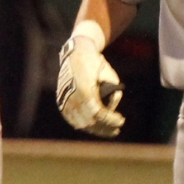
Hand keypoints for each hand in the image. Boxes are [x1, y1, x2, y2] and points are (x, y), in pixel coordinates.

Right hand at [56, 23, 124, 137]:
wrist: (76, 53)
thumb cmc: (96, 65)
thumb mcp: (111, 78)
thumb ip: (113, 97)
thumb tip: (110, 112)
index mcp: (85, 90)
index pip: (99, 114)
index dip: (111, 120)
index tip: (121, 121)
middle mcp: (73, 97)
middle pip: (90, 122)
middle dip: (105, 128)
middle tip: (116, 130)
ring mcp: (65, 101)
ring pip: (81, 124)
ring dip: (95, 129)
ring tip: (107, 130)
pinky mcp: (61, 102)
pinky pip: (73, 119)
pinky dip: (84, 125)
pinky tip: (95, 127)